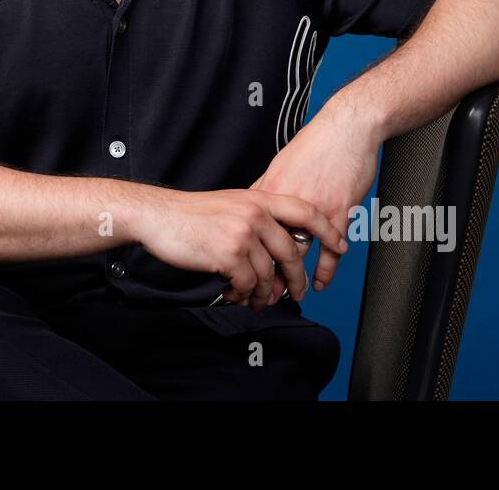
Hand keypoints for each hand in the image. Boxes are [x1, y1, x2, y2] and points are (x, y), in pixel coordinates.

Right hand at [135, 188, 348, 310]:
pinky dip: (244, 295)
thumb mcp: (231, 203)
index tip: (340, 245)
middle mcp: (255, 214)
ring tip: (257, 300)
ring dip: (265, 294)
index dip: (328, 229)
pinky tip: (235, 294)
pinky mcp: (228, 254)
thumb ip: (257, 215)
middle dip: (296, 280)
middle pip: (291, 253)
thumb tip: (280, 240)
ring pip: (269, 274)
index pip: (305, 212)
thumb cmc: (190, 213)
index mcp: (259, 198)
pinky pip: (248, 284)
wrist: (158, 216)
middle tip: (296, 293)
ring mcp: (243, 234)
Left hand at [250, 97, 382, 296]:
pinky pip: (329, 250)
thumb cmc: (318, 143)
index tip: (241, 271)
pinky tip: (319, 282)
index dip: (246, 254)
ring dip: (293, 276)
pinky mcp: (338, 211)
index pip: (252, 230)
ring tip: (288, 292)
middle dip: (265, 272)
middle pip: (270, 245)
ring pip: (298, 251)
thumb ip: (269, 188)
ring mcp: (313, 208)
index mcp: (270, 189)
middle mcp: (287, 201)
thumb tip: (253, 204)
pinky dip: (324, 270)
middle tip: (262, 292)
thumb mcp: (282, 163)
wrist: (348, 126)